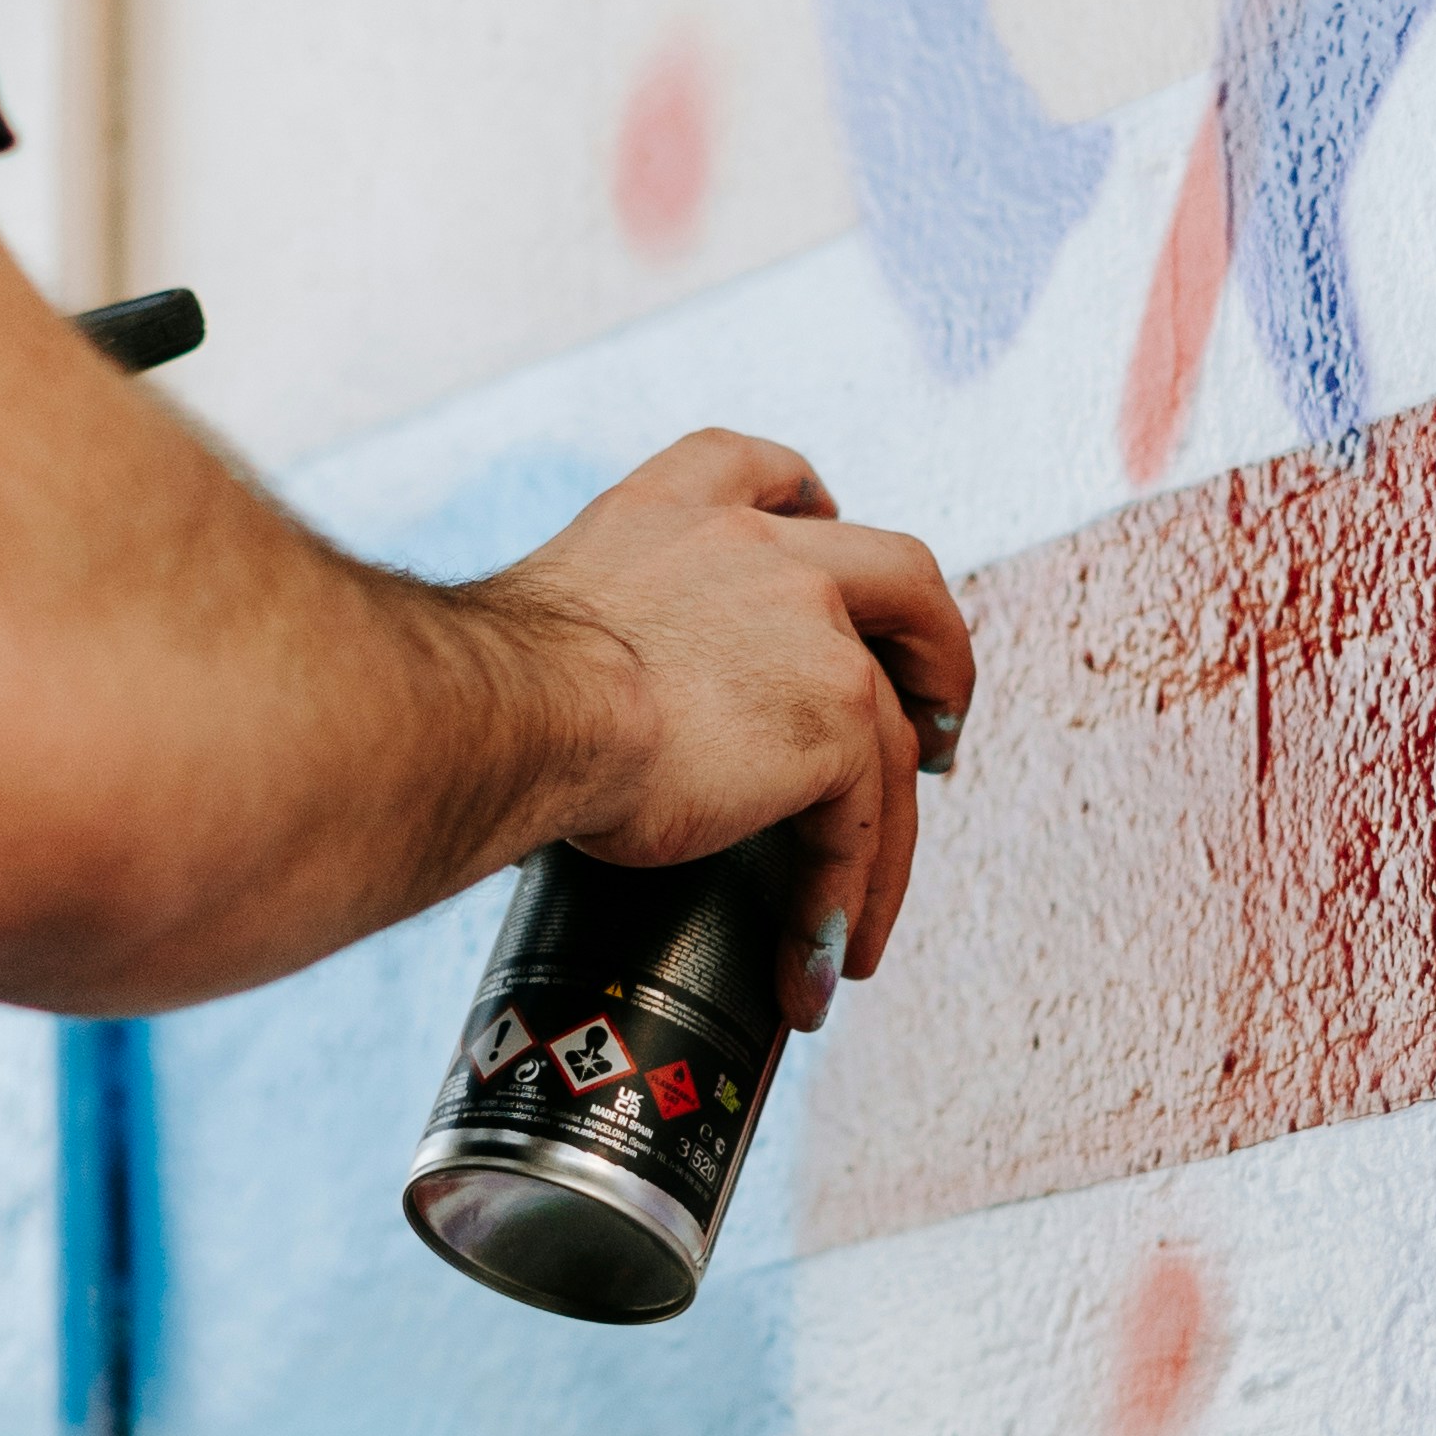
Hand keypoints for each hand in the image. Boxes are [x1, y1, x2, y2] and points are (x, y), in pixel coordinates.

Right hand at [481, 433, 975, 1025]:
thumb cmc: (497, 693)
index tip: (828, 527)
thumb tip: (582, 731)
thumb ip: (598, 649)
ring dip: (887, 838)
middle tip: (938, 721)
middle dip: (934, 648)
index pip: (768, 474)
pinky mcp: (832, 718)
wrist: (520, 710)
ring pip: (888, 735)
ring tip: (864, 923)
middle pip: (897, 573)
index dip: (813, 503)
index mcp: (673, 514)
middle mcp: (757, 548)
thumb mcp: (551, 628)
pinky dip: (846, 897)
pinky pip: (864, 822)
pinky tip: (817, 961)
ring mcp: (811, 627)